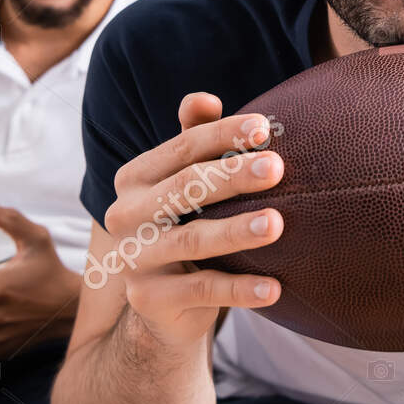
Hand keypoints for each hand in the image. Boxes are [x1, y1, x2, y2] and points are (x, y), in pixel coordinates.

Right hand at [102, 93, 284, 356]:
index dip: (223, 134)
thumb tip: (204, 99)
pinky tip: (274, 289)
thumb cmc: (183, 226)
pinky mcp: (149, 299)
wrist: (161, 304)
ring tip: (277, 224)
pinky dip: (240, 290)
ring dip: (237, 231)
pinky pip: (202, 290)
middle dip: (233, 175)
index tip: (265, 128)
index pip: (182, 148)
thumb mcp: (186, 183)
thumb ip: (194, 140)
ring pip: (192, 239)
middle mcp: (125, 215)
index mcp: (135, 178)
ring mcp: (134, 259)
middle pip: (185, 187)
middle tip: (277, 167)